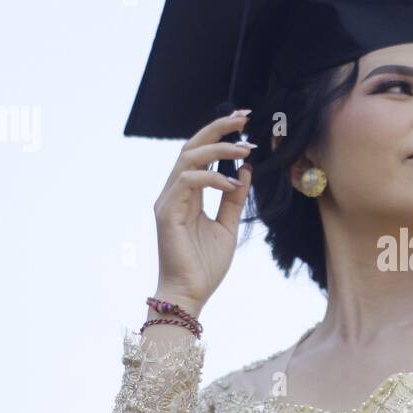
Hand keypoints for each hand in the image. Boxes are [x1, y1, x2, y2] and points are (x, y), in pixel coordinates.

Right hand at [151, 111, 254, 313]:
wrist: (190, 294)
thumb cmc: (205, 265)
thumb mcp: (227, 226)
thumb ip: (233, 199)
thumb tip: (245, 170)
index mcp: (187, 194)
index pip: (200, 153)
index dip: (219, 134)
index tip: (244, 122)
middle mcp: (174, 192)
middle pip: (190, 146)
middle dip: (217, 128)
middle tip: (244, 118)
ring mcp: (167, 201)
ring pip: (188, 158)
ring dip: (218, 149)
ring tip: (245, 149)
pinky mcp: (167, 213)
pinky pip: (187, 182)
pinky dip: (212, 178)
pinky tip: (233, 184)